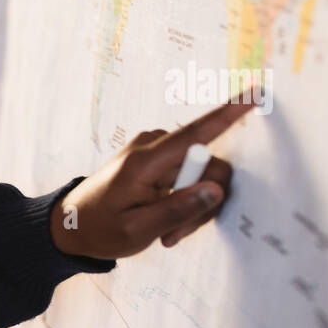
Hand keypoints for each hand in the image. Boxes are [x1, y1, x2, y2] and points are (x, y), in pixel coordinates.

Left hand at [49, 94, 252, 259]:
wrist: (71, 226)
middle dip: (203, 204)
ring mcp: (156, 153)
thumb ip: (178, 210)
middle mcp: (153, 147)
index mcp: (145, 161)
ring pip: (203, 177)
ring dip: (192, 209)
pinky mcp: (159, 162)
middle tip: (177, 235)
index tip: (256, 93)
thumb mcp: (137, 230)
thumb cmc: (99, 229)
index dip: (229, 114)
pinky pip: (190, 179)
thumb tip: (217, 190)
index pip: (195, 133)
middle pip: (209, 167)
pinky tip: (166, 225)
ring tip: (166, 234)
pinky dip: (185, 204)